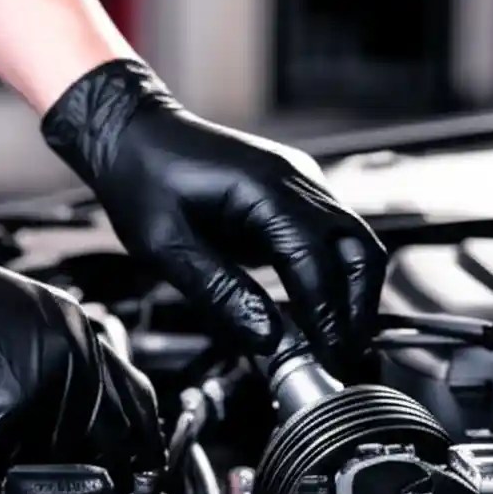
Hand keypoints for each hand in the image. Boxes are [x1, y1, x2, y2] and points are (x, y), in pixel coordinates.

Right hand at [0, 212, 162, 479]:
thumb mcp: (16, 313)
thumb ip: (57, 356)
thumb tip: (76, 400)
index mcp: (74, 333)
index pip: (135, 402)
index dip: (135, 439)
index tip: (133, 462)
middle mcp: (65, 365)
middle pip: (107, 441)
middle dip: (94, 464)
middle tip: (78, 479)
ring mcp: (33, 401)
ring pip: (55, 463)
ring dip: (33, 468)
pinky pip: (6, 473)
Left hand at [42, 59, 385, 375]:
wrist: (134, 134)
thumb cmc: (141, 179)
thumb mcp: (165, 246)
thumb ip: (219, 292)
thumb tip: (267, 339)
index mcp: (265, 188)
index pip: (316, 260)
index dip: (326, 314)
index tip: (328, 357)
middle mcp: (295, 180)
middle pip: (357, 249)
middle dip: (358, 309)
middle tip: (344, 359)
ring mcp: (299, 184)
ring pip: (353, 244)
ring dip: (353, 296)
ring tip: (337, 345)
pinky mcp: (293, 194)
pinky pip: (331, 238)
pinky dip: (334, 278)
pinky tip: (318, 313)